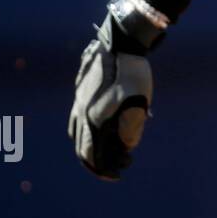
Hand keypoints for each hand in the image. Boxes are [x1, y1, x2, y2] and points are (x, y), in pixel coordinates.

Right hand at [67, 12, 152, 180]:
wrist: (119, 43)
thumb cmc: (133, 73)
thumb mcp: (139, 103)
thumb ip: (132, 129)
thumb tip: (126, 147)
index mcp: (94, 119)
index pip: (93, 154)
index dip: (104, 168)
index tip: (117, 174)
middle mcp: (81, 113)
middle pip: (82, 148)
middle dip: (98, 161)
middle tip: (116, 165)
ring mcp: (77, 102)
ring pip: (77, 133)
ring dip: (91, 146)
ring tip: (109, 149)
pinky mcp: (79, 92)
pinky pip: (77, 119)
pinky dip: (86, 131)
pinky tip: (100, 128)